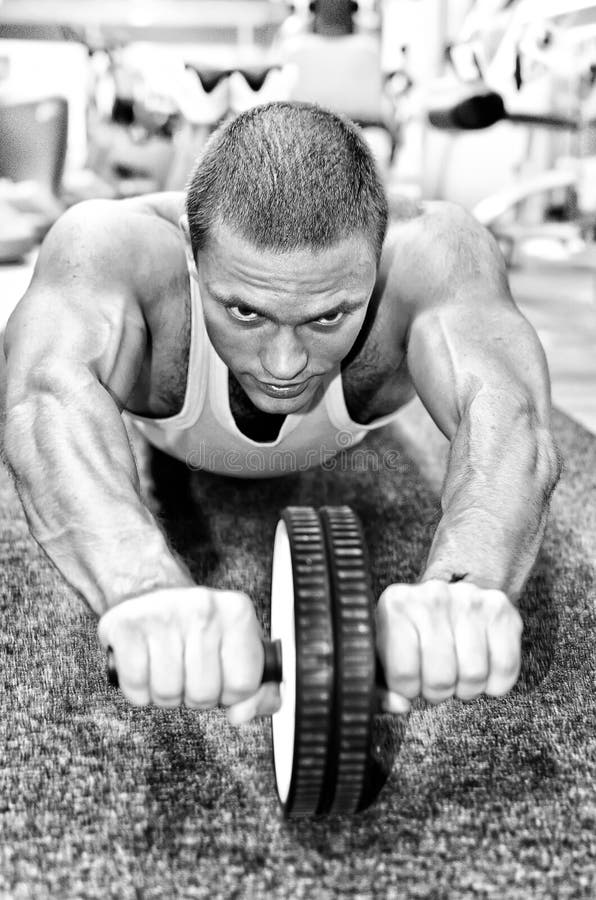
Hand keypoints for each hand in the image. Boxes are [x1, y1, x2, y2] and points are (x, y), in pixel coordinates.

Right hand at [97, 586, 279, 724]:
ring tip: (167, 667)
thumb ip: (258, 691)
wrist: (151, 591)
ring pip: (167, 694)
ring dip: (165, 694)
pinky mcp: (128, 625)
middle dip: (195, 696)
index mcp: (237, 612)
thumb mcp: (239, 650)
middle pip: (203, 694)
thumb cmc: (199, 628)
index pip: (243, 685)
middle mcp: (203, 607)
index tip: (222, 678)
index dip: (230, 694)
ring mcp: (164, 614)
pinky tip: (145, 665)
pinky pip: (136, 687)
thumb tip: (241, 715)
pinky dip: (138, 689)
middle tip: (189, 672)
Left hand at [376, 579, 522, 713]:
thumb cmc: (414, 631)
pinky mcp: (500, 608)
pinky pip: (505, 667)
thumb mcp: (386, 651)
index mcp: (396, 605)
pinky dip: (496, 682)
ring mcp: (468, 600)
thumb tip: (399, 704)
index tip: (412, 683)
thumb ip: (383, 685)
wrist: (446, 597)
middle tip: (437, 681)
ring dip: (467, 688)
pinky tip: (483, 670)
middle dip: (438, 691)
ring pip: (474, 675)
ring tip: (457, 674)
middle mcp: (432, 597)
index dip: (409, 690)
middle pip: (441, 677)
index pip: (403, 673)